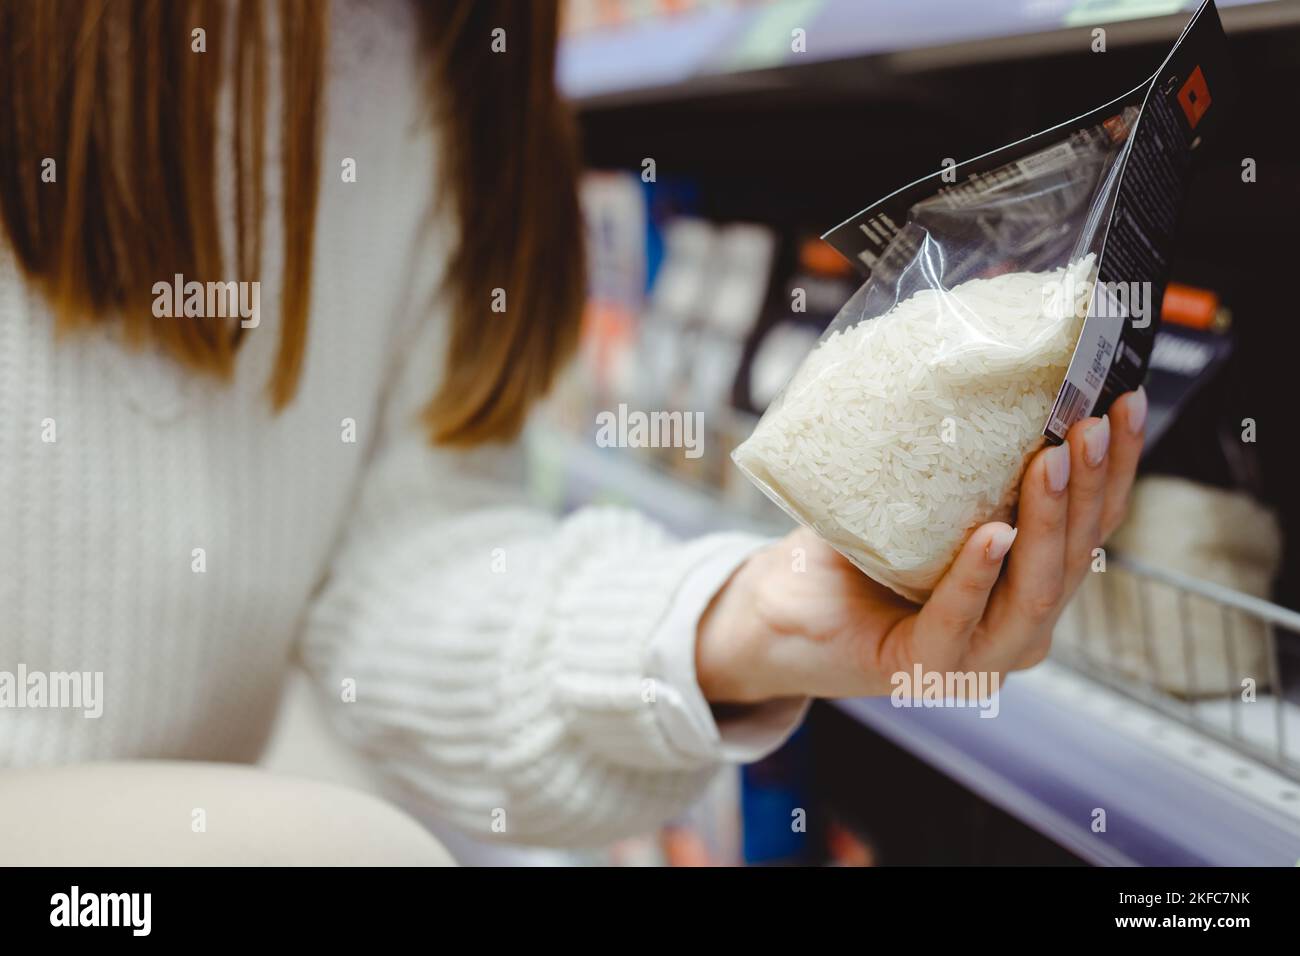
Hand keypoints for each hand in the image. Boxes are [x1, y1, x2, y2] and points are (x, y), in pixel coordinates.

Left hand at [696, 388, 1146, 702]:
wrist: (785, 610)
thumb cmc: (856, 551)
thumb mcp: (922, 495)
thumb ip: (962, 455)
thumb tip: (979, 347)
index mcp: (1030, 583)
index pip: (1092, 524)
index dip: (1118, 466)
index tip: (1129, 401)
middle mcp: (1019, 626)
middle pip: (1077, 555)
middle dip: (1089, 485)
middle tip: (1091, 423)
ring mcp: (979, 656)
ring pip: (1035, 592)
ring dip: (1046, 521)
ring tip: (1049, 461)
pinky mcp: (926, 669)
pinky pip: (959, 621)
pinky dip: (977, 578)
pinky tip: (991, 536)